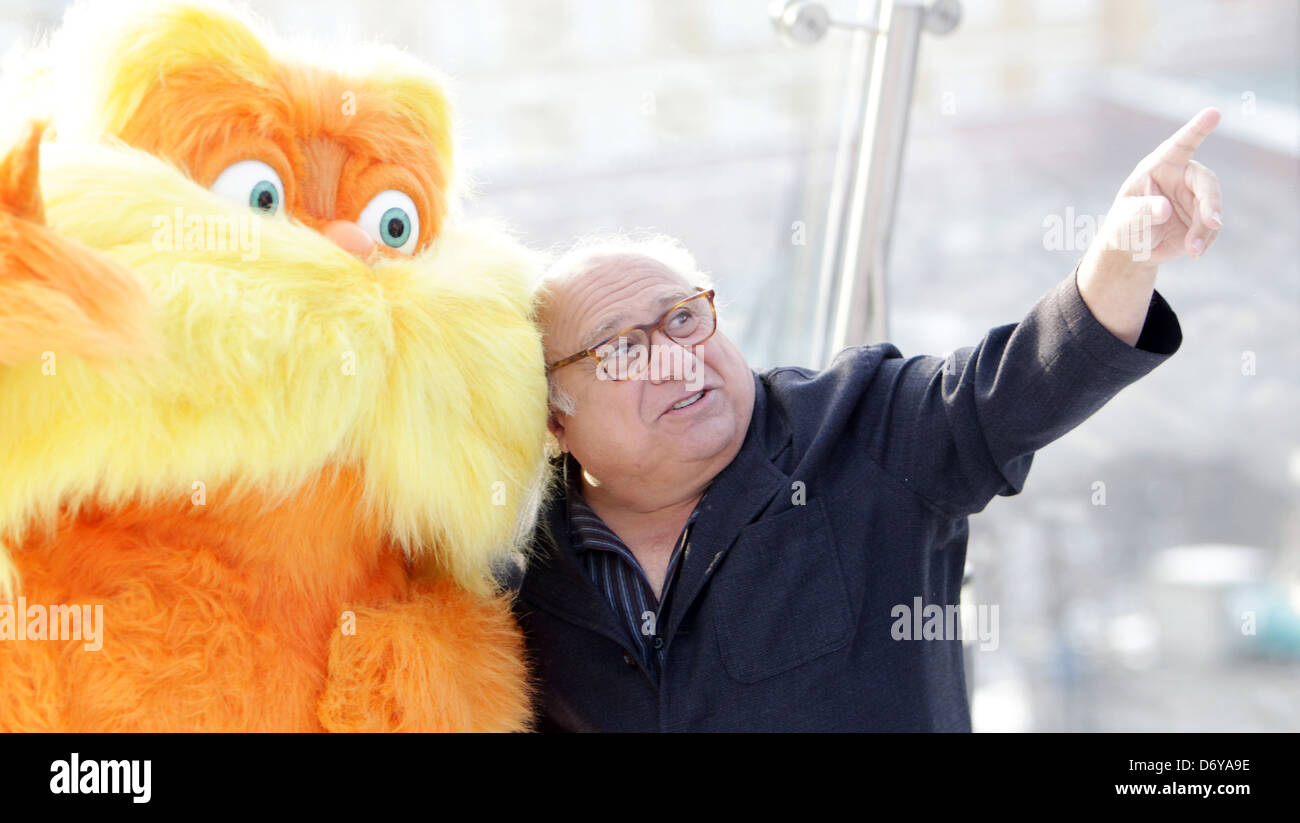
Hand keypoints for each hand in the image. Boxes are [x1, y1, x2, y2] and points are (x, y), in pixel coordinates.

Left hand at [1097, 107, 1223, 266]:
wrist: (1133, 248)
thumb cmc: (1123, 226)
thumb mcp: (1124, 221)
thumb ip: (1140, 213)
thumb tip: (1163, 209)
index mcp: (1160, 166)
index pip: (1180, 144)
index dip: (1197, 129)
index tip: (1214, 112)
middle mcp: (1181, 177)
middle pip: (1206, 182)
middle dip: (1211, 203)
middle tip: (1212, 223)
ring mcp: (1195, 196)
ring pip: (1212, 207)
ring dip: (1206, 230)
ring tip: (1193, 250)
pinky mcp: (1202, 216)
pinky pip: (1213, 226)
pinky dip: (1206, 240)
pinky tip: (1194, 252)